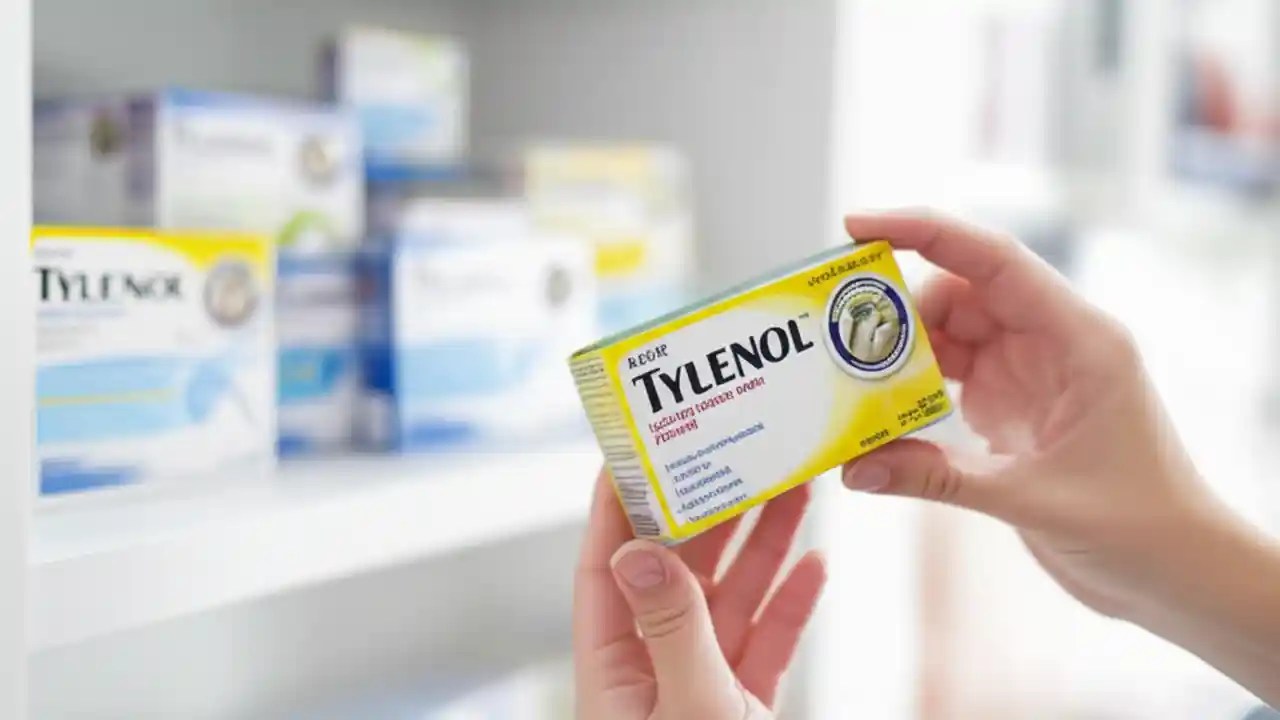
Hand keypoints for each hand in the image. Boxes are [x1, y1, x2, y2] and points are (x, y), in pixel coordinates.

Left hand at [574, 472, 825, 718]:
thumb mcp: (689, 704)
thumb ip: (673, 629)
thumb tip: (640, 550)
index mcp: (613, 671)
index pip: (605, 571)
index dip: (617, 509)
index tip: (638, 453)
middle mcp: (653, 671)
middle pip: (678, 573)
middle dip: (712, 514)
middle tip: (737, 458)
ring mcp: (701, 686)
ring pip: (730, 601)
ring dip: (763, 548)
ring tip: (791, 491)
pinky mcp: (743, 707)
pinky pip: (768, 642)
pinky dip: (790, 604)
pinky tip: (814, 563)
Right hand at [840, 211, 1279, 703]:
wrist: (1177, 572)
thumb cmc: (1139, 526)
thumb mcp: (1034, 499)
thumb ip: (940, 479)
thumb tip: (855, 467)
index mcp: (1079, 338)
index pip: (993, 260)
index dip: (925, 231)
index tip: (859, 225)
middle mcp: (1054, 341)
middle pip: (960, 292)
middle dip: (897, 307)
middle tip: (837, 332)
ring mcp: (1032, 370)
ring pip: (950, 333)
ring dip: (901, 351)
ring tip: (849, 376)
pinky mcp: (1013, 403)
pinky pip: (949, 376)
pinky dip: (911, 388)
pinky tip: (876, 409)